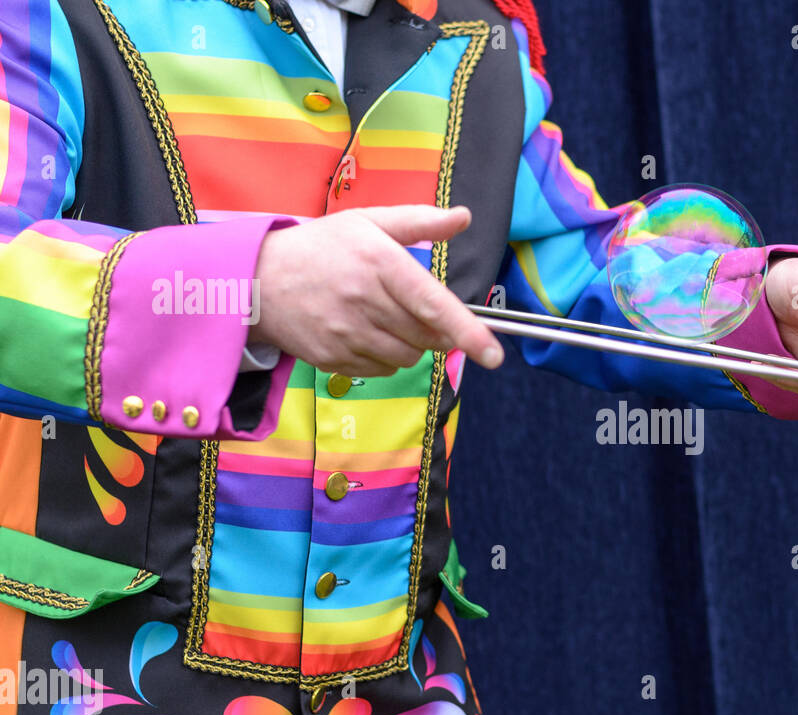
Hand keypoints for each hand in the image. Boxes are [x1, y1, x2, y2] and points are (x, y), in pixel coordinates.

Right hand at [248, 205, 502, 376]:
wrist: (258, 279)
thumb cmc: (323, 247)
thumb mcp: (368, 223)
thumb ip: (419, 222)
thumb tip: (463, 217)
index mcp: (379, 262)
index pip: (433, 304)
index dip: (468, 332)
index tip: (494, 354)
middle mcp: (363, 300)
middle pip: (427, 335)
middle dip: (436, 329)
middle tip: (414, 307)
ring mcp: (346, 333)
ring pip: (408, 356)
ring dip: (411, 343)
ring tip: (384, 316)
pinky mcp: (333, 358)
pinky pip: (383, 369)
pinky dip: (386, 357)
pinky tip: (365, 332)